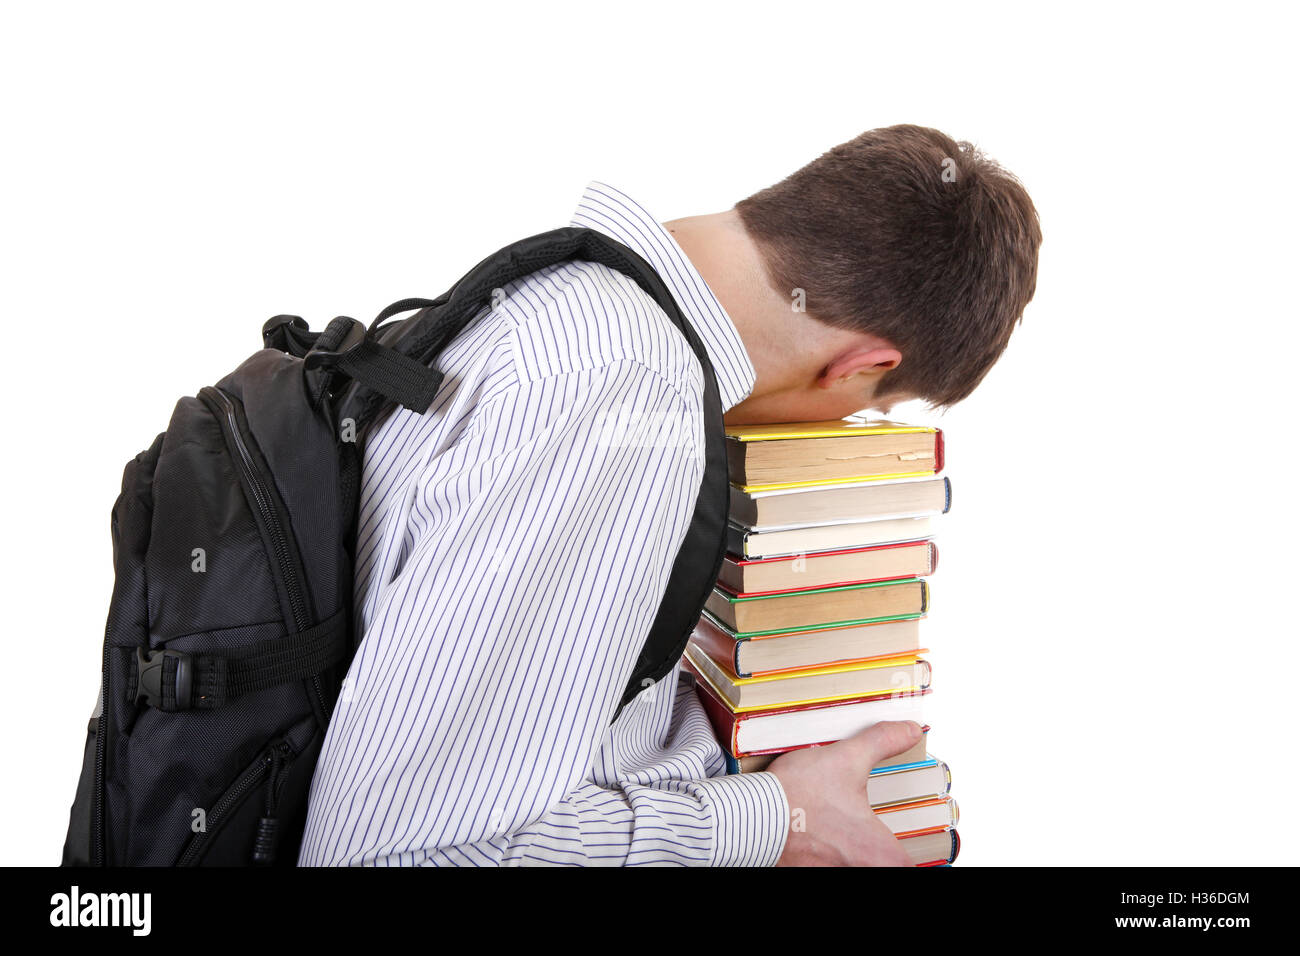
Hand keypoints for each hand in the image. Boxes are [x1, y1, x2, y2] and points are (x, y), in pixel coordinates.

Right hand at [768, 720, 922, 866]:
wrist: (750, 815)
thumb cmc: (799, 794)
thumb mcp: (846, 759)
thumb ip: (882, 743)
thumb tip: (909, 730)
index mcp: (880, 853)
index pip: (912, 867)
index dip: (917, 854)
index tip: (914, 841)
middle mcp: (858, 871)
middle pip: (886, 867)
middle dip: (883, 853)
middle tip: (879, 837)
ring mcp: (828, 875)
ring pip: (853, 868)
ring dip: (853, 855)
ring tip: (844, 834)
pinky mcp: (802, 873)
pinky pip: (825, 868)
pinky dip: (826, 857)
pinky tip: (817, 838)